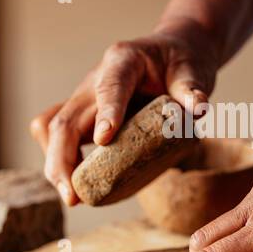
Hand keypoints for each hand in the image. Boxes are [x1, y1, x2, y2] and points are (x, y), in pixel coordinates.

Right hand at [29, 19, 218, 203]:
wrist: (172, 54)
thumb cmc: (180, 62)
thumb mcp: (192, 70)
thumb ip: (192, 89)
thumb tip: (198, 110)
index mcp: (122, 61)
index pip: (109, 86)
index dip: (105, 112)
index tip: (103, 140)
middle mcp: (95, 80)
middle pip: (66, 119)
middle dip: (63, 159)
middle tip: (74, 196)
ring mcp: (85, 98)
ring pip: (54, 130)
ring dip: (57, 164)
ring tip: (73, 197)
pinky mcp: (84, 116)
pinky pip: (60, 137)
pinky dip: (62, 161)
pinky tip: (76, 187)